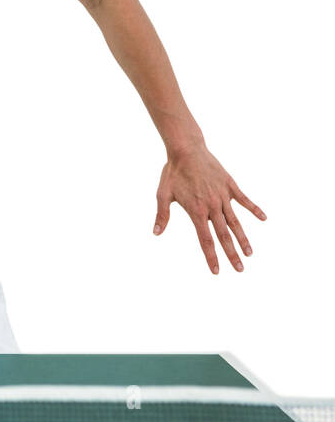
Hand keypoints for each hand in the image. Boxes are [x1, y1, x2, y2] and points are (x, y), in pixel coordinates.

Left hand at [154, 142, 266, 272]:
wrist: (187, 150)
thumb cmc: (173, 172)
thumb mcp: (163, 194)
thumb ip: (162, 215)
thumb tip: (156, 233)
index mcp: (196, 210)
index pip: (205, 239)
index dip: (211, 256)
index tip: (216, 271)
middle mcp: (212, 206)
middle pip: (224, 235)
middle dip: (232, 254)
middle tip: (240, 269)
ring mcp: (223, 196)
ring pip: (236, 222)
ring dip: (243, 238)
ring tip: (250, 253)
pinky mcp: (230, 186)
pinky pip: (245, 200)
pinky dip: (254, 209)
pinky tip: (264, 219)